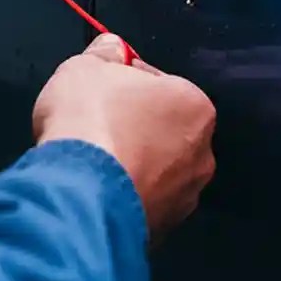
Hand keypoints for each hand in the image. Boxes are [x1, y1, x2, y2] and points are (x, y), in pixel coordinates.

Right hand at [33, 34, 216, 241]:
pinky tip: (94, 191)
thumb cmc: (90, 119)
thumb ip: (105, 53)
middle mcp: (201, 155)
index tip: (101, 89)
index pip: (160, 85)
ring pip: (155, 172)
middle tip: (95, 126)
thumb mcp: (86, 66)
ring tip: (92, 164)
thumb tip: (112, 47)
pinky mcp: (162, 233)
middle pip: (162, 131)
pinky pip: (140, 204)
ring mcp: (184, 199)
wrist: (79, 193)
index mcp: (195, 107)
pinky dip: (122, 197)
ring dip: (131, 166)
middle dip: (134, 128)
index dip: (126, 83)